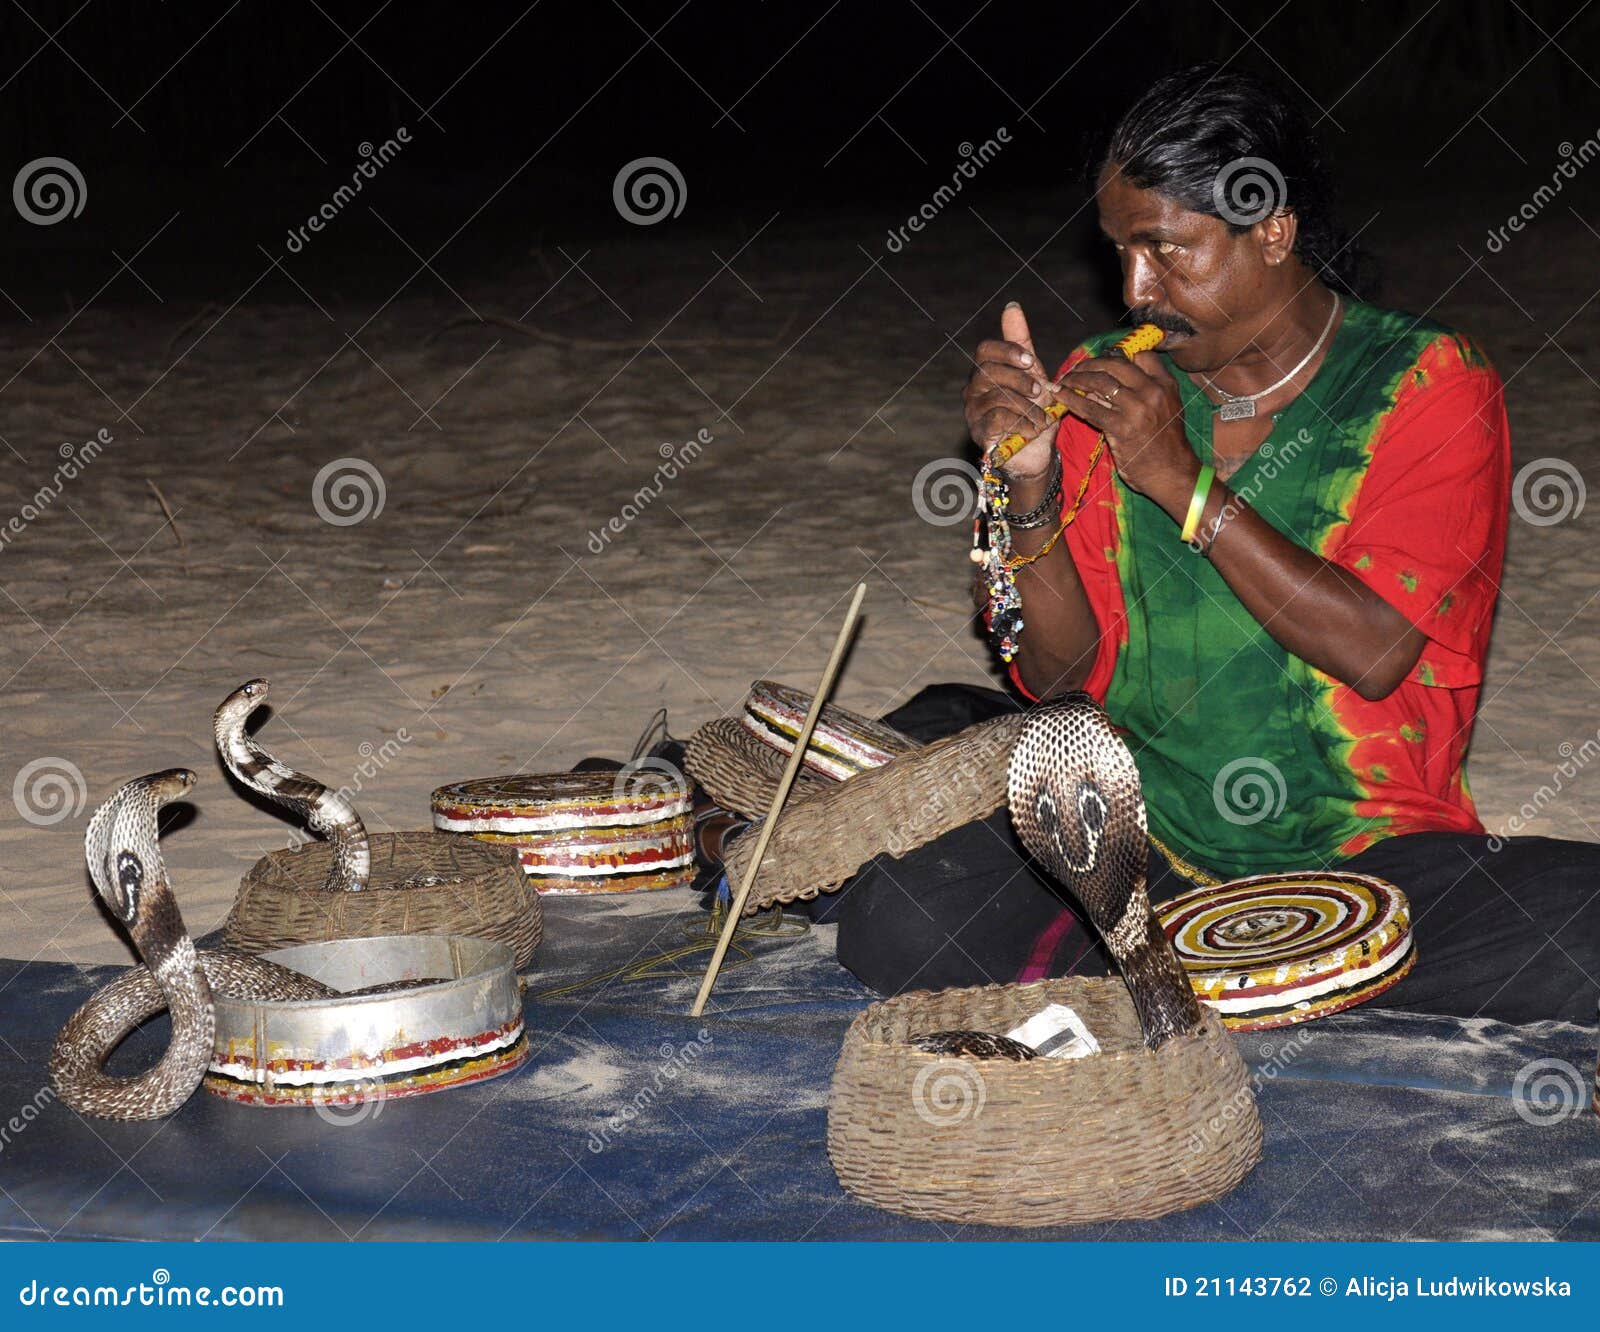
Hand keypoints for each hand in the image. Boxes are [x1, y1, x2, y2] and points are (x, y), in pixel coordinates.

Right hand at [963, 302, 1058, 479]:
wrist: (1037, 450)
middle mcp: (973, 389)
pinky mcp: (979, 433)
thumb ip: (1021, 342)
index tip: (1032, 362)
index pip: (985, 350)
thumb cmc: (1033, 409)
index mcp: (985, 371)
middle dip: (1020, 380)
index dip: (1008, 351)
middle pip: (988, 371)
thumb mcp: (1033, 374)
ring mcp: (972, 412)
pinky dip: (1021, 422)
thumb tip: (1011, 306)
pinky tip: (1033, 429)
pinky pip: (996, 418)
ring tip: (1043, 417)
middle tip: (1041, 391)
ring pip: (996, 396)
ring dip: (1027, 406)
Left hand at [1057, 350, 1196, 508]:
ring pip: (1099, 382)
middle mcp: (1152, 391)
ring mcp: (1137, 408)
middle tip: (1076, 369)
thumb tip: (1107, 382)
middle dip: (1091, 364)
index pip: (1141, 356)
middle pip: (1115, 364)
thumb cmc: (1166, 444)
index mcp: (1165, 384)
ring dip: (1076, 379)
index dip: (1117, 355)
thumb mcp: (1166, 409)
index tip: (1101, 361)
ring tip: (1064, 381)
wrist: (1172, 473)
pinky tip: (1060, 396)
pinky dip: (1071, 400)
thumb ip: (1143, 392)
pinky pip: (1090, 408)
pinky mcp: (1121, 427)